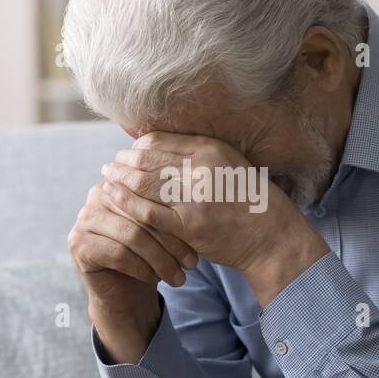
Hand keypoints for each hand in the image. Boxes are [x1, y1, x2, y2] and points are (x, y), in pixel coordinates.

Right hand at [67, 181, 198, 360]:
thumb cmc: (151, 252)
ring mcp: (84, 218)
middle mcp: (98, 193)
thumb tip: (205, 188)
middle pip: (143, 214)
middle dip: (171, 241)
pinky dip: (141, 268)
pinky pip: (118, 254)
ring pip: (132, 235)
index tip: (202, 240)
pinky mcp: (78, 244)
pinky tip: (155, 278)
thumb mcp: (166, 226)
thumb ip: (174, 204)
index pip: (154, 194)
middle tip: (193, 263)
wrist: (125, 289)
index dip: (179, 216)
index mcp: (121, 180)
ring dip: (160, 259)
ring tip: (178, 276)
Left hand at [99, 132, 328, 305]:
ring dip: (119, 180)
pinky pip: (148, 212)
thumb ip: (196, 155)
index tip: (126, 155)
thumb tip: (155, 145)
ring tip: (107, 181)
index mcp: (210, 148)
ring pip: (143, 182)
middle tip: (108, 167)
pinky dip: (126, 203)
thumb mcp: (227, 165)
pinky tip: (112, 197)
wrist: (271, 236)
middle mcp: (202, 167)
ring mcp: (195, 196)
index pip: (158, 141)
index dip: (135, 148)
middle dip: (123, 163)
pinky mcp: (190, 224)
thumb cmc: (247, 201)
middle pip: (146, 159)